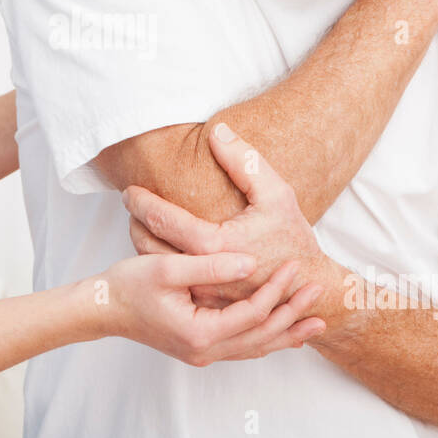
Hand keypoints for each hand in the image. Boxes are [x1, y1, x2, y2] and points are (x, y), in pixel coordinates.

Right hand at [98, 254, 324, 365]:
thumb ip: (211, 267)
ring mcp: (203, 353)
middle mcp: (205, 350)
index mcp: (200, 333)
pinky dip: (266, 338)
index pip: (252, 314)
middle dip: (292, 314)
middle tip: (318, 291)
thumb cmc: (128, 285)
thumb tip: (251, 263)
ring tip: (316, 321)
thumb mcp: (168, 269)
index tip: (294, 266)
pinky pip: (242, 347)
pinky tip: (283, 332)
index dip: (277, 290)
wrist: (102, 309)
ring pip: (256, 347)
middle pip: (262, 336)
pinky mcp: (200, 347)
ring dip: (286, 332)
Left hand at [123, 123, 336, 310]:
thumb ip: (245, 162)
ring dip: (142, 244)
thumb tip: (217, 131)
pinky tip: (159, 249)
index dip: (142, 203)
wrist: (308, 286)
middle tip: (130, 205)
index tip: (129, 191)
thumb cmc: (293, 238)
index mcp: (216, 246)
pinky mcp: (205, 306)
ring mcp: (203, 294)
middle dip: (135, 223)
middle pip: (149, 247)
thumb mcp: (277, 194)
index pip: (163, 221)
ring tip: (140, 224)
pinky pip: (172, 284)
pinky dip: (160, 265)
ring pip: (158, 269)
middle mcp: (204, 275)